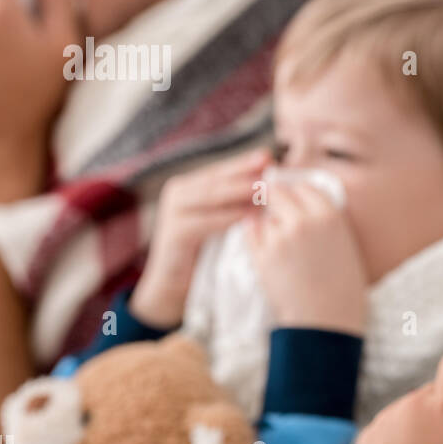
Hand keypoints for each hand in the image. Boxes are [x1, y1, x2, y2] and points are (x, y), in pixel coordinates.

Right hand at [129, 148, 270, 327]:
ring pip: (210, 196)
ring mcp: (172, 212)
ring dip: (238, 192)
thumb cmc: (205, 252)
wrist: (175, 286)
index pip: (221, 170)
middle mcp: (178, 194)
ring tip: (263, 189)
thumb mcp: (221, 221)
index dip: (244, 163)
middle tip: (269, 168)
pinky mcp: (173, 234)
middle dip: (244, 173)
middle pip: (216, 179)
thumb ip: (236, 202)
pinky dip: (227, 219)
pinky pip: (204, 223)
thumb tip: (270, 184)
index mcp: (190, 186)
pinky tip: (248, 217)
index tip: (269, 157)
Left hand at [246, 177, 366, 334]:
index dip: (298, 193)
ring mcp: (280, 236)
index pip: (305, 186)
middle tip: (277, 215)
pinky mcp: (261, 254)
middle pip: (279, 192)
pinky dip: (254, 236)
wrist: (327, 321)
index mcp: (330, 215)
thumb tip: (300, 199)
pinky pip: (250, 232)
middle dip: (276, 201)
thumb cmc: (342, 287)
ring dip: (267, 223)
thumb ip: (323, 219)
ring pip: (264, 215)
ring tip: (282, 248)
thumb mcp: (344, 243)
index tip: (294, 201)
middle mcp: (304, 220)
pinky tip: (267, 251)